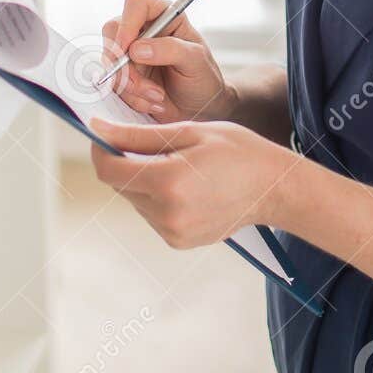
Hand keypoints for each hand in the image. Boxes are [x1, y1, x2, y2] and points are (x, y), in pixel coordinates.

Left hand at [87, 117, 292, 248]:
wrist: (274, 188)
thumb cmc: (237, 151)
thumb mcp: (189, 132)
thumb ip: (138, 135)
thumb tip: (98, 130)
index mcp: (167, 182)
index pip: (108, 170)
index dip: (101, 150)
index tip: (105, 135)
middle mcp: (165, 213)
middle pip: (120, 185)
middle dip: (126, 163)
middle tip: (153, 146)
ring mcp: (172, 232)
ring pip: (134, 200)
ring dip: (142, 181)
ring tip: (178, 167)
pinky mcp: (178, 242)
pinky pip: (151, 215)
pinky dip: (157, 198)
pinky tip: (185, 187)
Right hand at [100, 0, 233, 122]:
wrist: (199, 109)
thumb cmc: (203, 79)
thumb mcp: (196, 61)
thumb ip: (170, 50)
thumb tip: (137, 49)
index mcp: (164, 16)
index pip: (136, 3)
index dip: (127, 23)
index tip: (129, 49)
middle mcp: (143, 30)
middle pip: (112, 31)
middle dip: (123, 63)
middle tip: (142, 84)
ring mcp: (130, 52)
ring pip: (109, 61)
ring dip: (130, 85)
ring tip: (157, 96)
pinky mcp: (124, 74)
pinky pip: (113, 82)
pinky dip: (130, 97)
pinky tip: (152, 102)